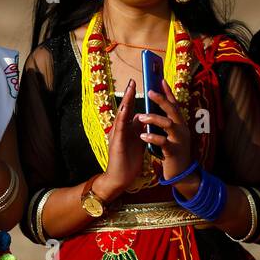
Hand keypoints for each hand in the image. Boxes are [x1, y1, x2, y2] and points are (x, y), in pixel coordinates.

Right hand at [94, 78, 145, 201]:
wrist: (120, 177)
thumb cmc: (129, 160)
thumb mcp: (137, 141)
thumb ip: (139, 128)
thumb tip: (143, 116)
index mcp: (126, 128)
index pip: (130, 110)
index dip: (133, 97)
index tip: (137, 84)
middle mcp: (120, 129)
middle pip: (125, 109)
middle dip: (128, 95)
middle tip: (132, 81)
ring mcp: (117, 135)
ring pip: (121, 115)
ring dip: (125, 102)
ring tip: (129, 89)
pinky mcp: (116, 143)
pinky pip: (120, 128)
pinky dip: (123, 117)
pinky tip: (126, 109)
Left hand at [137, 79, 193, 182]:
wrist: (182, 174)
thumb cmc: (173, 153)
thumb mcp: (170, 136)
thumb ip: (164, 124)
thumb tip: (153, 111)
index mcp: (180, 124)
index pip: (174, 105)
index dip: (168, 93)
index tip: (160, 80)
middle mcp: (182, 129)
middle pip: (173, 110)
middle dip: (161, 100)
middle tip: (149, 92)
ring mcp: (179, 140)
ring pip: (168, 124)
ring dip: (154, 119)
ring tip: (141, 117)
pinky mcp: (174, 152)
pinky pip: (164, 142)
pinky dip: (153, 138)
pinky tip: (143, 136)